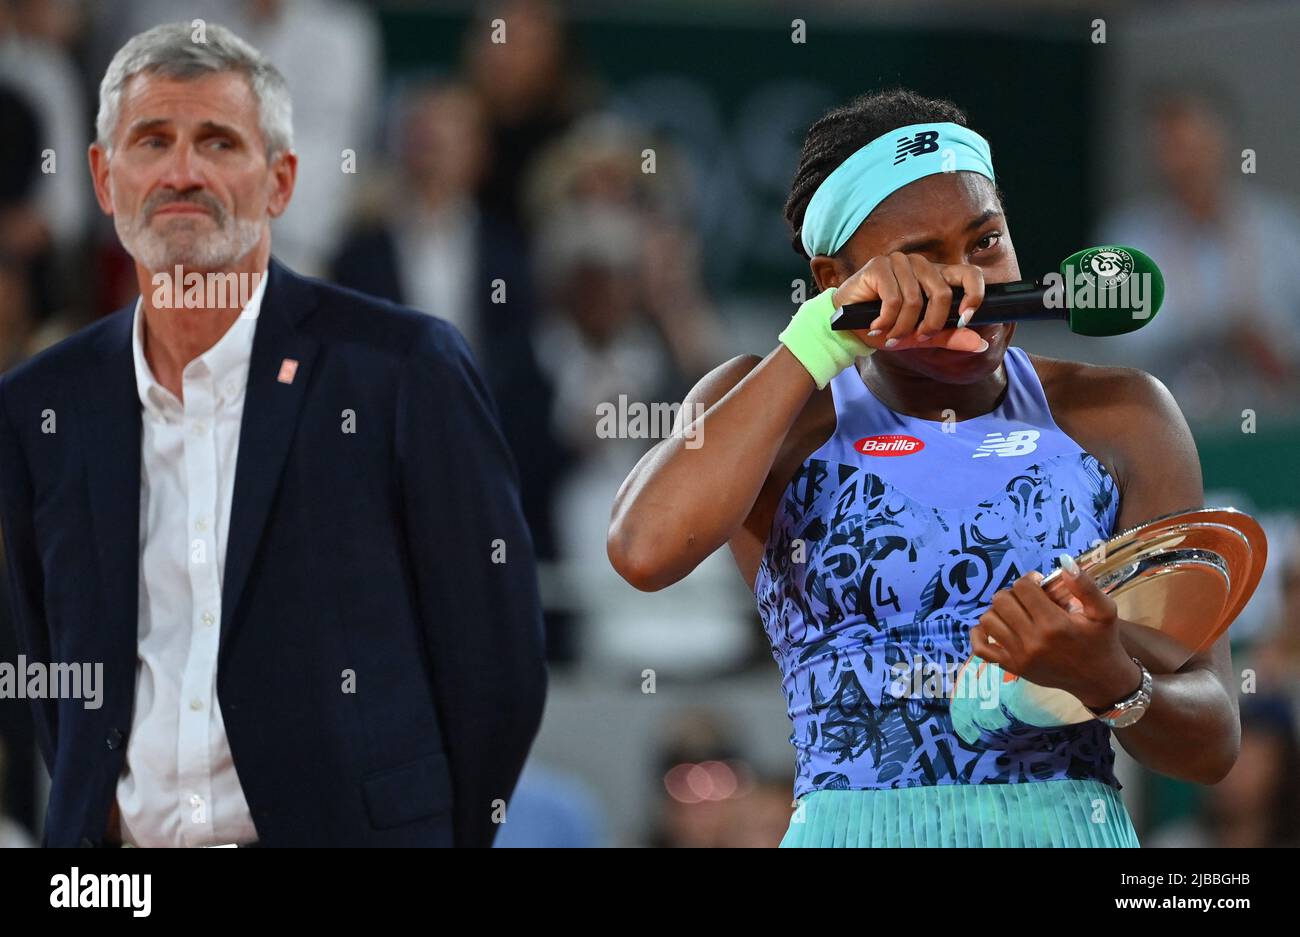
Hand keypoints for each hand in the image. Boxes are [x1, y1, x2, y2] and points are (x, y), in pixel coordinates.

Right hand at [833, 252, 989, 352]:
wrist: (847, 327)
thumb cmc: (885, 326)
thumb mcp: (920, 336)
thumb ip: (948, 336)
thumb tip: (979, 344)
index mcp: (937, 276)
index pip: (970, 274)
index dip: (974, 295)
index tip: (964, 319)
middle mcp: (921, 264)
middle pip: (942, 293)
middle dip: (930, 324)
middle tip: (915, 338)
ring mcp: (899, 262)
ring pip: (915, 300)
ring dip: (902, 327)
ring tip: (889, 334)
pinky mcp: (879, 265)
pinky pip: (894, 299)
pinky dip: (886, 321)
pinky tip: (877, 326)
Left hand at [969, 562, 1142, 710]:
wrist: (1099, 680)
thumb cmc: (1102, 641)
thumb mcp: (1104, 611)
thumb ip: (1085, 586)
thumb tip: (1064, 562)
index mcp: (1054, 624)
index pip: (1023, 587)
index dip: (1030, 580)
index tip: (1039, 585)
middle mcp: (1032, 640)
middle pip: (1002, 601)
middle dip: (1014, 594)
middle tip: (1028, 599)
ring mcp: (1019, 656)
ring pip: (988, 620)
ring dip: (999, 611)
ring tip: (1017, 613)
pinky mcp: (1011, 668)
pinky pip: (980, 648)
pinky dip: (980, 634)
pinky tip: (996, 627)